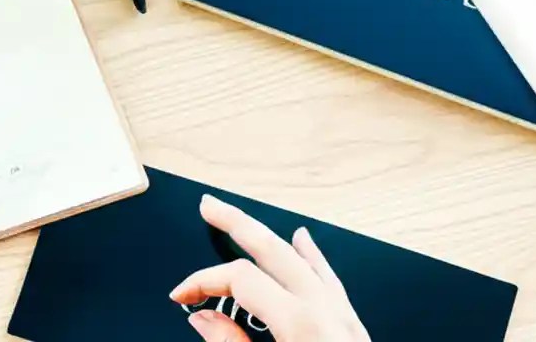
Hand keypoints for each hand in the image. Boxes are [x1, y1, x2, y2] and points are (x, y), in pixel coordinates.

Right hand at [170, 195, 369, 341]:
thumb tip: (205, 318)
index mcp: (301, 325)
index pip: (240, 279)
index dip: (204, 281)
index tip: (182, 295)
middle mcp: (325, 312)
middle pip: (272, 249)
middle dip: (237, 224)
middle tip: (209, 207)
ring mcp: (343, 318)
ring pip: (301, 257)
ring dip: (269, 234)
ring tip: (244, 219)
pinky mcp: (353, 329)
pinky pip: (329, 278)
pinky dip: (312, 256)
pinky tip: (303, 240)